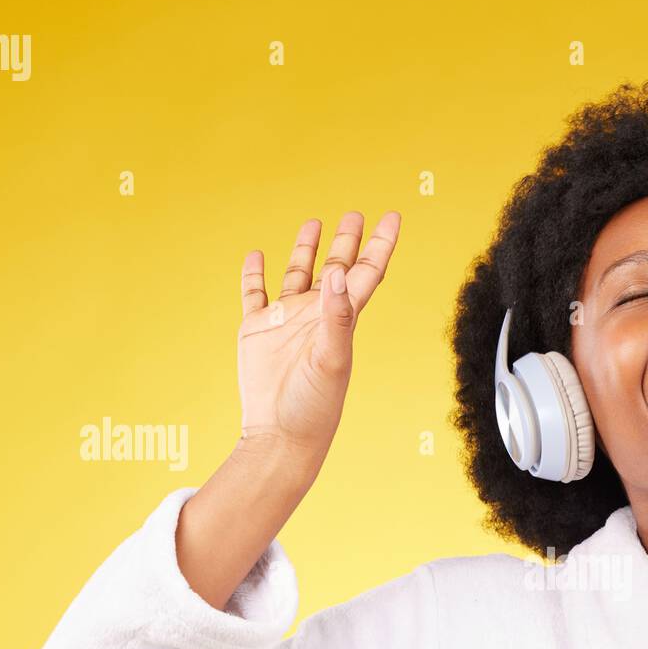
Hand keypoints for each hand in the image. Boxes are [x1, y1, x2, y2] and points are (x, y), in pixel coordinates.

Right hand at [236, 210, 400, 466]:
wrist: (280, 435)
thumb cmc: (314, 407)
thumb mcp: (331, 359)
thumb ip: (336, 317)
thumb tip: (337, 273)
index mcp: (342, 320)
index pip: (367, 273)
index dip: (381, 244)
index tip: (393, 216)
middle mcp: (317, 316)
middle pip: (337, 267)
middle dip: (347, 240)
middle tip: (356, 212)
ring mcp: (286, 322)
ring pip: (297, 274)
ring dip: (305, 249)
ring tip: (313, 222)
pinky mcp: (257, 331)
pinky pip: (255, 294)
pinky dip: (254, 274)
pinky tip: (256, 256)